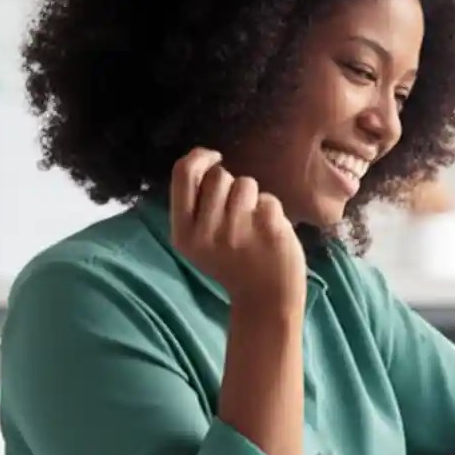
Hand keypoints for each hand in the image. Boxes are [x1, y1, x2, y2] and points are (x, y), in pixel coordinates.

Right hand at [169, 147, 306, 308]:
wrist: (266, 297)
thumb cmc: (233, 262)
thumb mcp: (199, 241)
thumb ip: (195, 205)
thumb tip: (202, 158)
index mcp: (183, 233)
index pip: (183, 174)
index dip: (199, 156)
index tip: (214, 157)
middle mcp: (207, 232)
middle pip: (219, 176)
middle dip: (231, 185)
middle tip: (238, 212)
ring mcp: (238, 230)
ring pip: (246, 183)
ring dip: (252, 197)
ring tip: (252, 223)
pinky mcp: (267, 229)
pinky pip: (268, 199)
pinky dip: (271, 211)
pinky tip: (268, 234)